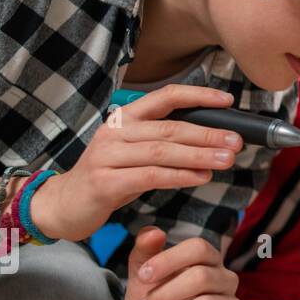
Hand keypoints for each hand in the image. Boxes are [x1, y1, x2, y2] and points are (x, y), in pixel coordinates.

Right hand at [30, 85, 242, 241]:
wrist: (63, 205)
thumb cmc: (109, 176)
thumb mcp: (134, 152)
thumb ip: (164, 142)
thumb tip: (213, 140)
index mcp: (124, 118)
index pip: (165, 96)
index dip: (198, 95)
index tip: (227, 100)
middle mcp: (115, 132)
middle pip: (170, 128)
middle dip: (208, 134)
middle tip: (236, 141)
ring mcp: (107, 156)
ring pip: (162, 152)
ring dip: (199, 155)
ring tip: (226, 160)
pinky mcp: (105, 182)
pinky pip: (150, 176)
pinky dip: (179, 176)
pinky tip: (200, 177)